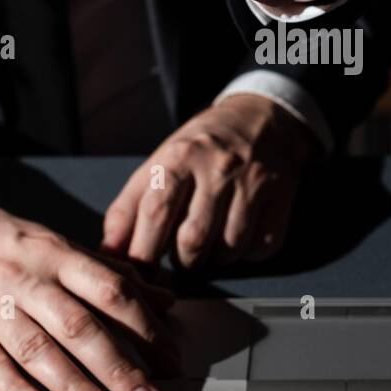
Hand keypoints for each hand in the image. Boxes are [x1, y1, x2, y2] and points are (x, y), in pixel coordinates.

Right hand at [0, 196, 177, 390]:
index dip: (144, 326)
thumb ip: (109, 273)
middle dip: (119, 369)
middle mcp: (26, 280)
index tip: (169, 356)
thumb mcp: (55, 245)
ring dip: (75, 386)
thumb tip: (164, 299)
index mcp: (55, 254)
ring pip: (38, 350)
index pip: (109, 290)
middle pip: (80, 327)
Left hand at [101, 94, 315, 267]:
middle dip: (181, 261)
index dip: (143, 252)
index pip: (155, 213)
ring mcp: (252, 181)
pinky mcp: (281, 194)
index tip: (140, 272)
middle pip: (193, 239)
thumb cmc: (201, 148)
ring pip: (228, 248)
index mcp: (180, 156)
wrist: (259, 118)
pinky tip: (237, 236)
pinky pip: (261, 246)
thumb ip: (130, 207)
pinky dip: (247, 253)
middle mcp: (217, 166)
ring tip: (208, 245)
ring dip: (214, 259)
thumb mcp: (160, 163)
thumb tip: (109, 253)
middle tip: (178, 257)